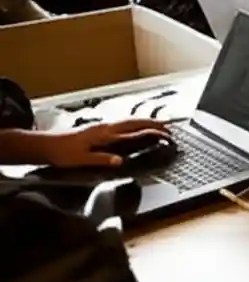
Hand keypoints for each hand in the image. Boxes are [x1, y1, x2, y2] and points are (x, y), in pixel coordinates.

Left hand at [42, 119, 169, 167]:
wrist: (45, 145)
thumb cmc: (61, 153)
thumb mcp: (81, 159)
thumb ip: (102, 159)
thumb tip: (120, 160)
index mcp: (104, 135)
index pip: (133, 133)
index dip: (151, 133)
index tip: (166, 135)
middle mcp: (105, 128)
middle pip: (135, 123)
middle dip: (154, 124)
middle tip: (169, 127)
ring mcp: (102, 127)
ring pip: (129, 121)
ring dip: (146, 122)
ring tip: (159, 124)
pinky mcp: (99, 129)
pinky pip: (123, 123)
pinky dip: (135, 123)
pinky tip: (135, 126)